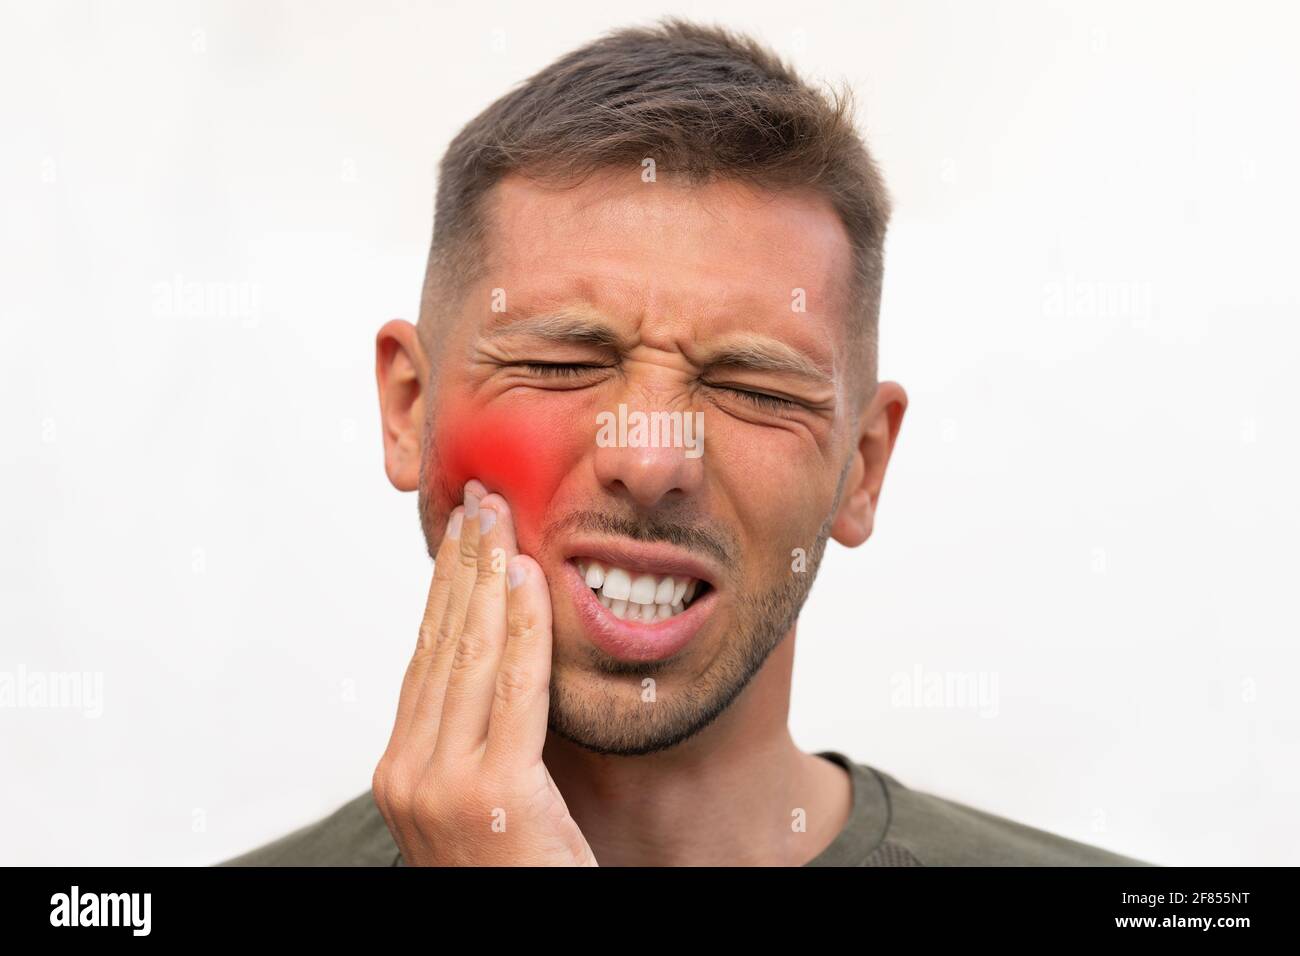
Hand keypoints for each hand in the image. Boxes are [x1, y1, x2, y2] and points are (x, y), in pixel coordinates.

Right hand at [372, 480, 596, 865]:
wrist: (528, 940)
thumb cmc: (518, 875)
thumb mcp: (489, 797)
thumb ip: (484, 736)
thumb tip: (507, 660)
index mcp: (403, 770)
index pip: (425, 657)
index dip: (444, 589)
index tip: (462, 535)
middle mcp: (408, 772)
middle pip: (440, 644)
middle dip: (462, 565)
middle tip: (480, 502)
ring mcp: (442, 785)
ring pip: (471, 655)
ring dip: (489, 576)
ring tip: (502, 519)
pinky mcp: (493, 794)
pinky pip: (515, 689)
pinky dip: (525, 625)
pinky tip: (530, 578)